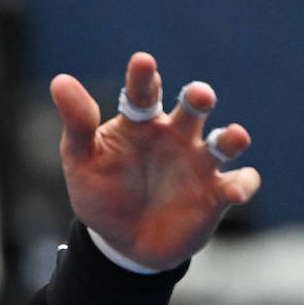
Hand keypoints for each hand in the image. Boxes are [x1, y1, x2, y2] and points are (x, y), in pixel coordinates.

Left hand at [51, 51, 259, 270]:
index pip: (145, 93)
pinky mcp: (216, 194)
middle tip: (198, 95)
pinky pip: (238, 183)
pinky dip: (243, 185)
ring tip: (232, 136)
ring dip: (231, 137)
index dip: (144, 77)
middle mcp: (176, 136)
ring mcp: (199, 164)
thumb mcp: (81, 160)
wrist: (120, 242)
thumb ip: (77, 123)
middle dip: (198, 98)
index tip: (142, 62)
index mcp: (142, 123)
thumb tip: (60, 80)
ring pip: (223, 142)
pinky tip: (235, 192)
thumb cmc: (101, 193)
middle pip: (193, 108)